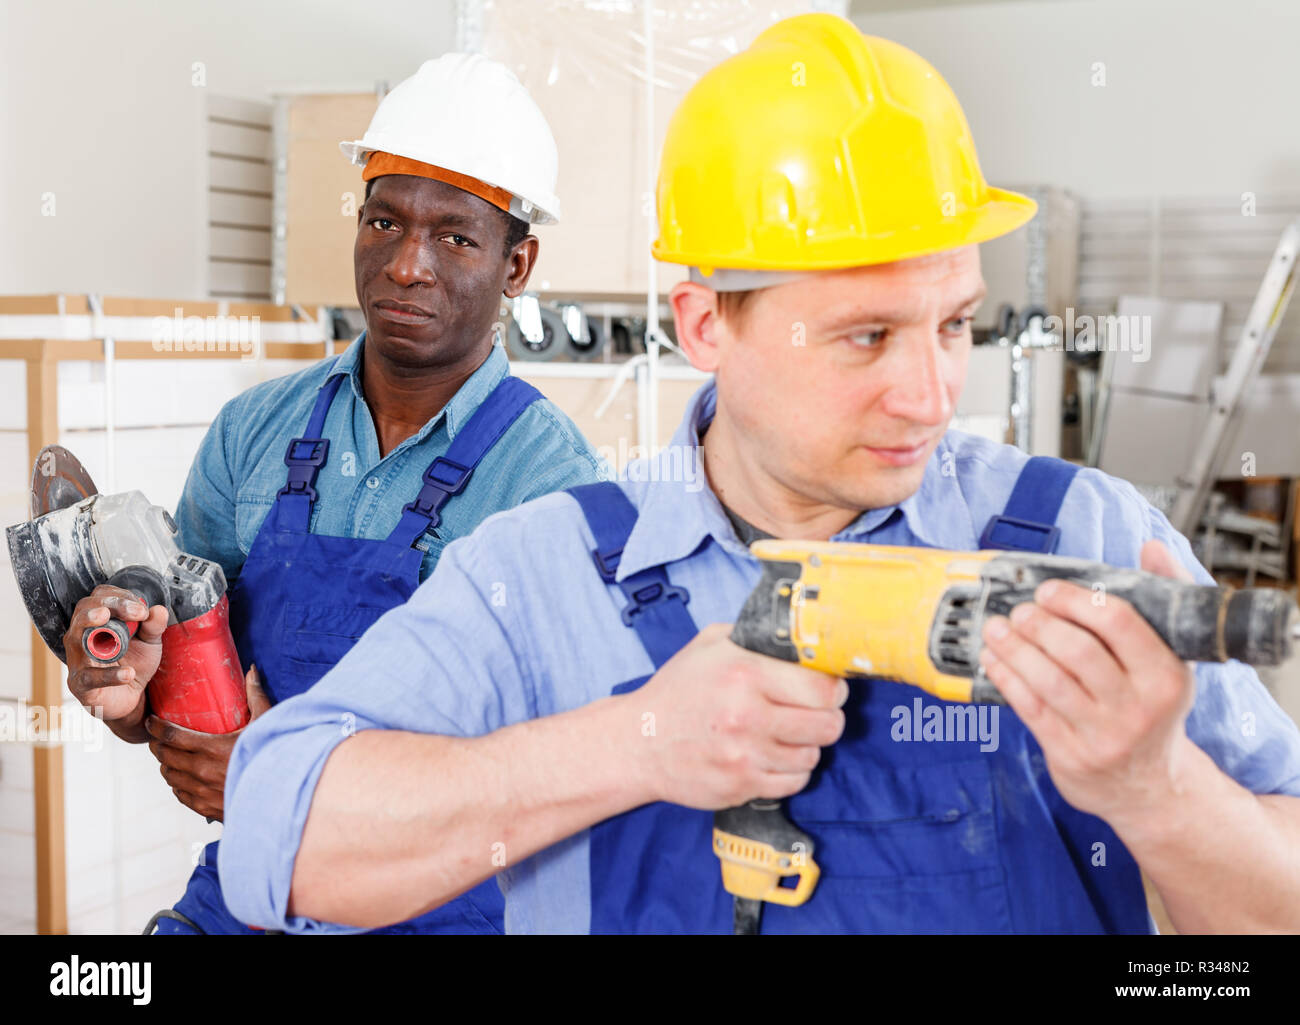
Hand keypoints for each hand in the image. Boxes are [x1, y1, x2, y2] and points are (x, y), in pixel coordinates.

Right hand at [63, 584, 169, 742]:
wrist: (131, 697)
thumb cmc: (133, 663)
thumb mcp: (149, 643)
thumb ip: (154, 627)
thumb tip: (158, 610)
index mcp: (98, 622)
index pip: (99, 598)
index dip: (118, 597)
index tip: (141, 608)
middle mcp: (82, 637)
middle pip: (83, 611)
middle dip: (108, 605)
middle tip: (134, 611)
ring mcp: (78, 660)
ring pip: (76, 639)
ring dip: (92, 627)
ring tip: (106, 620)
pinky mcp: (81, 685)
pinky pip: (90, 677)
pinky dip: (109, 675)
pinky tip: (128, 672)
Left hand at [146, 665, 271, 820]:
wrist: (279, 795)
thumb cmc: (274, 754)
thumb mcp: (266, 723)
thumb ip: (256, 696)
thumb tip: (251, 670)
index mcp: (213, 748)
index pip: (171, 736)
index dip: (155, 727)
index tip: (150, 720)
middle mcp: (202, 771)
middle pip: (165, 756)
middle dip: (156, 744)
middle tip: (157, 736)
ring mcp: (202, 791)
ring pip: (169, 776)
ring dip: (165, 764)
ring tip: (168, 755)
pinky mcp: (205, 807)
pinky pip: (180, 794)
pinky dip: (177, 784)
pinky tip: (182, 778)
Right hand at [631, 622, 847, 809]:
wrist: (639, 742)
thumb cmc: (678, 690)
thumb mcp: (711, 645)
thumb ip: (757, 638)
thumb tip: (804, 639)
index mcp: (745, 673)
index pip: (823, 687)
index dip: (834, 689)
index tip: (828, 690)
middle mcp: (747, 715)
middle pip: (828, 725)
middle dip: (827, 718)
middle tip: (814, 713)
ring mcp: (744, 755)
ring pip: (813, 756)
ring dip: (805, 745)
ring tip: (783, 734)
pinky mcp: (741, 786)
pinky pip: (794, 783)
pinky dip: (789, 771)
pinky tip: (769, 756)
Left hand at [978, 539, 1198, 823]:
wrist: (1150, 788)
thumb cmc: (1154, 708)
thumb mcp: (1174, 659)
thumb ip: (1164, 598)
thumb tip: (1152, 547)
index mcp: (1166, 676)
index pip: (1119, 623)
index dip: (1075, 600)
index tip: (1048, 590)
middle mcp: (1138, 707)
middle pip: (1077, 651)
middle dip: (1039, 623)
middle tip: (1019, 610)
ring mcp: (1103, 735)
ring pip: (1048, 680)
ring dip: (1014, 648)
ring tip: (995, 627)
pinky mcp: (1071, 755)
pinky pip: (1030, 707)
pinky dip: (1006, 678)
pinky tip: (992, 659)